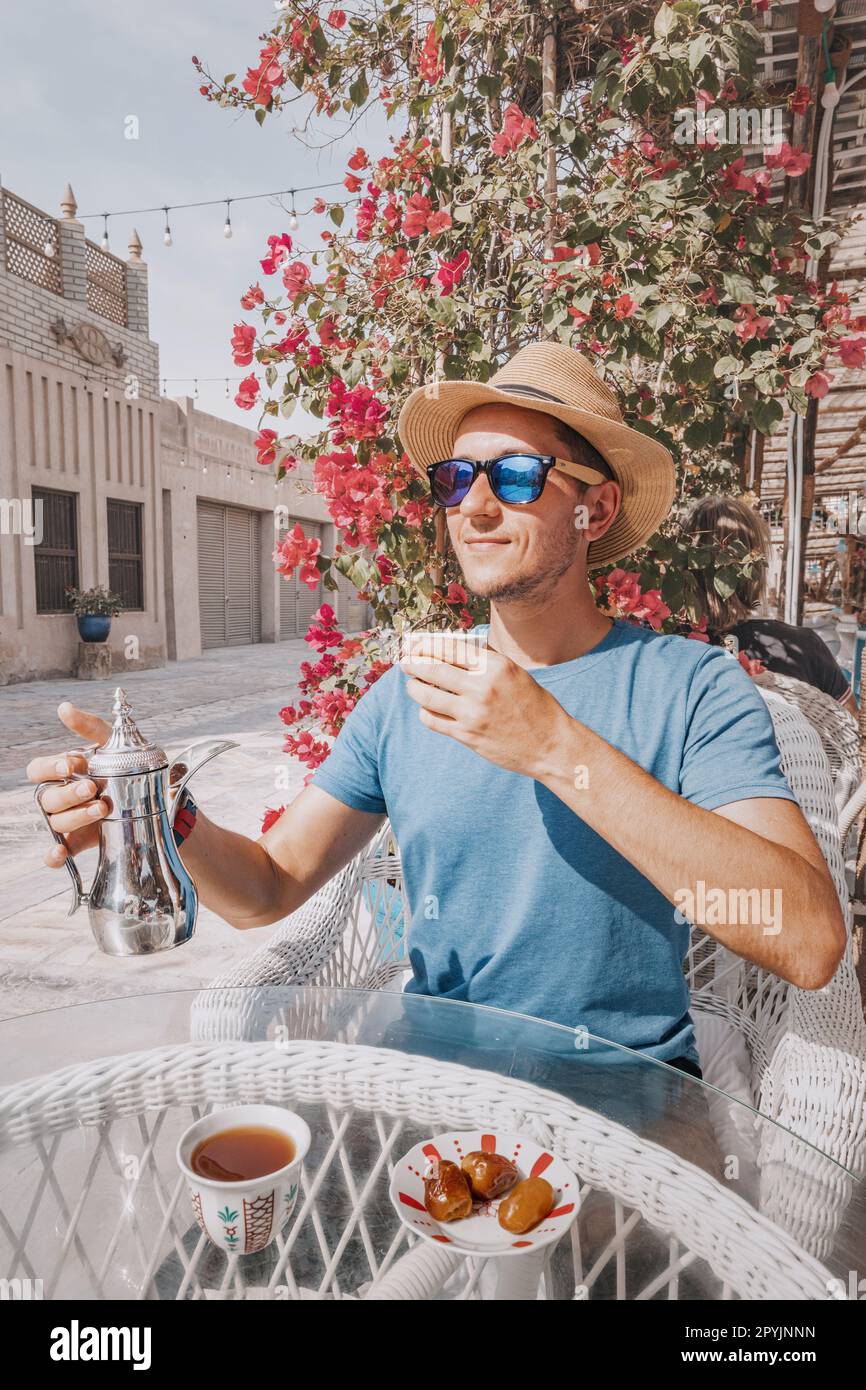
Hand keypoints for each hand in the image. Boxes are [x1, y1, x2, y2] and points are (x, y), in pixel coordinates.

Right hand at [26, 703, 111, 867]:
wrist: (151, 798)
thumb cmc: (122, 767)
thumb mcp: (111, 744)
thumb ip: (90, 727)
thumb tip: (63, 707)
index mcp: (62, 772)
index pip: (38, 770)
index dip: (50, 767)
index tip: (71, 764)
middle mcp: (60, 796)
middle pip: (47, 797)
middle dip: (69, 793)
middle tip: (92, 787)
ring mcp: (68, 820)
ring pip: (56, 822)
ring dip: (76, 816)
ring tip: (102, 807)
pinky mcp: (78, 842)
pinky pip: (56, 853)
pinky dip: (54, 856)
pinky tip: (60, 854)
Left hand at [399, 639, 569, 778]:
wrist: (550, 745)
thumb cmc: (535, 707)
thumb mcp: (516, 674)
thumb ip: (487, 661)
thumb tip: (454, 648)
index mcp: (496, 666)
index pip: (450, 648)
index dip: (427, 646)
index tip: (416, 646)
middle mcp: (482, 687)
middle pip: (432, 669)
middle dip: (413, 664)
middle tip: (405, 662)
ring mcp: (472, 713)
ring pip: (426, 695)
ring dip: (414, 688)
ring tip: (413, 685)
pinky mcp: (466, 735)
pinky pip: (432, 720)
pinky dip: (425, 712)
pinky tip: (428, 709)